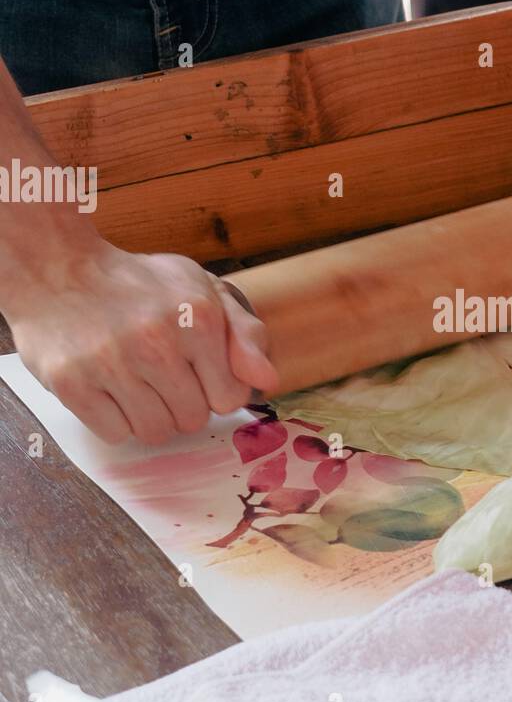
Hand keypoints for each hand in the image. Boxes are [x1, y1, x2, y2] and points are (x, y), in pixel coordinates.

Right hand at [6, 241, 278, 444]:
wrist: (55, 268)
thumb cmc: (137, 285)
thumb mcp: (200, 289)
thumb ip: (244, 334)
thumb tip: (267, 381)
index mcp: (198, 316)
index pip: (230, 398)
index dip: (215, 389)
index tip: (196, 370)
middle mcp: (156, 340)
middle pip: (194, 419)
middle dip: (182, 403)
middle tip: (158, 371)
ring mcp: (111, 362)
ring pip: (155, 432)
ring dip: (149, 415)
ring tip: (133, 379)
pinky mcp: (72, 383)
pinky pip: (115, 433)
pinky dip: (114, 419)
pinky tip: (107, 386)